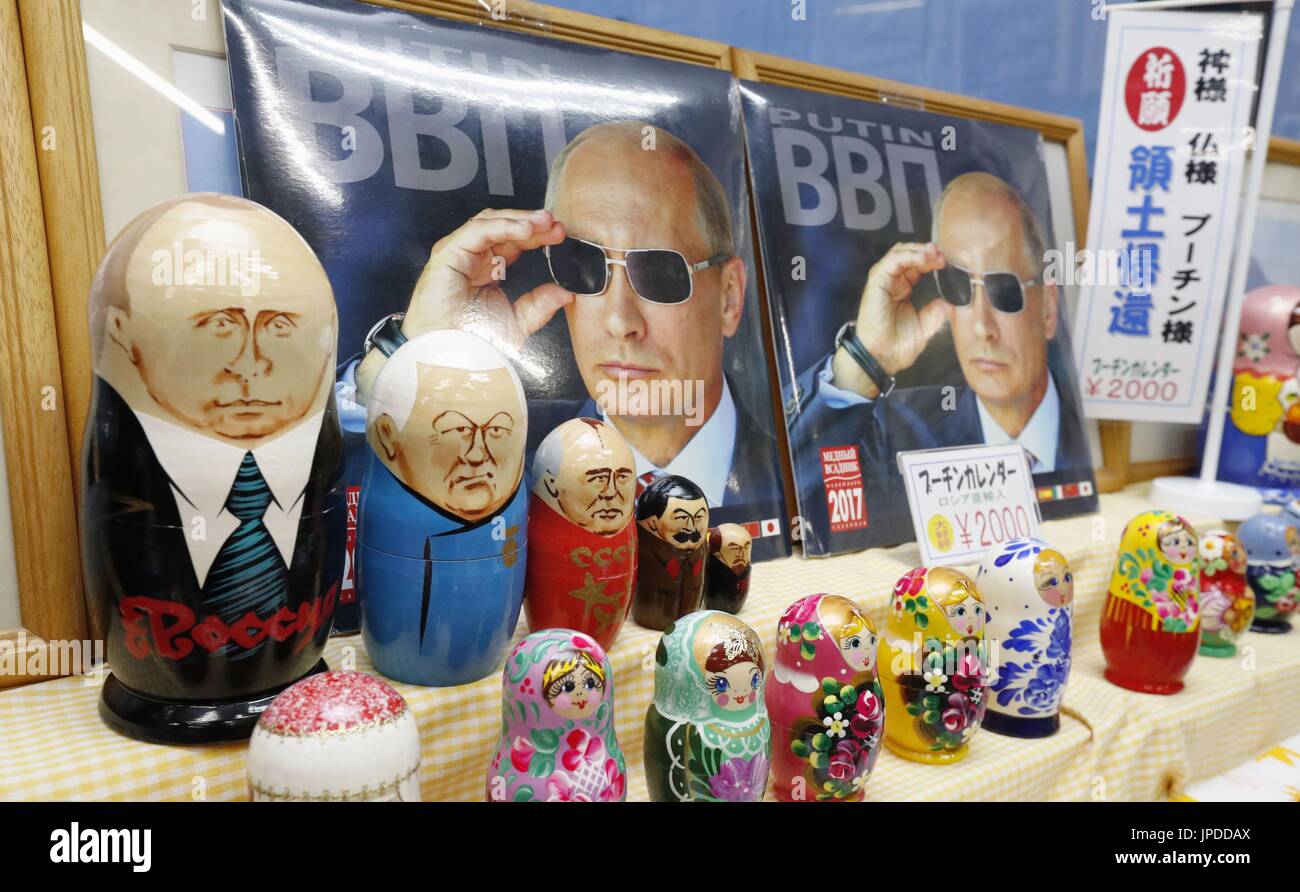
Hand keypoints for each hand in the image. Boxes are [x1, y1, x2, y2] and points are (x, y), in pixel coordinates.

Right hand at [403, 208, 571, 348]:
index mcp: (488, 269)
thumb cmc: (472, 341)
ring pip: (490, 223)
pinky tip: (524, 229)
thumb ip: (539, 305)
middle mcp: (473, 257)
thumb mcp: (516, 322)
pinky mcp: (447, 253)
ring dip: (519, 219)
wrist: (447, 355)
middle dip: (532, 224)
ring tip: (543, 223)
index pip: (515, 244)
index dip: (538, 237)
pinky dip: (502, 227)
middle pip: (505, 228)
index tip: (560, 236)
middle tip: (556, 224)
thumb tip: (566, 293)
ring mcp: (459, 253)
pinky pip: (476, 231)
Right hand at [831, 242, 952, 398]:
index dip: (931, 261)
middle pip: (908, 256)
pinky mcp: (876, 283)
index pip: (916, 267)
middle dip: (926, 251)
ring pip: (898, 254)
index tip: (946, 263)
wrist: (881, 358)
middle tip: (942, 254)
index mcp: (902, 290)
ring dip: (917, 250)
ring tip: (934, 252)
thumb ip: (936, 313)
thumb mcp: (925, 327)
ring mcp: (882, 282)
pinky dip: (907, 256)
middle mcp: (891, 283)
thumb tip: (950, 303)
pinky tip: (922, 258)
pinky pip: (891, 262)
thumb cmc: (897, 346)